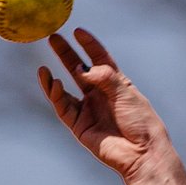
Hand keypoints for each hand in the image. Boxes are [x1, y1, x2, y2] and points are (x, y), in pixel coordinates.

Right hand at [38, 28, 172, 181]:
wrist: (142, 152)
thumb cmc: (141, 122)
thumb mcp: (125, 94)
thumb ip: (104, 77)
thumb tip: (81, 68)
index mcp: (116, 84)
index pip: (100, 59)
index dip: (89, 45)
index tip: (78, 31)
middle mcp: (100, 95)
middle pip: (78, 70)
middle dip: (65, 54)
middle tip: (52, 38)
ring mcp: (89, 110)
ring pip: (65, 90)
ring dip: (54, 78)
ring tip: (43, 67)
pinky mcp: (80, 126)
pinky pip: (63, 107)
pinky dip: (56, 95)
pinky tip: (53, 83)